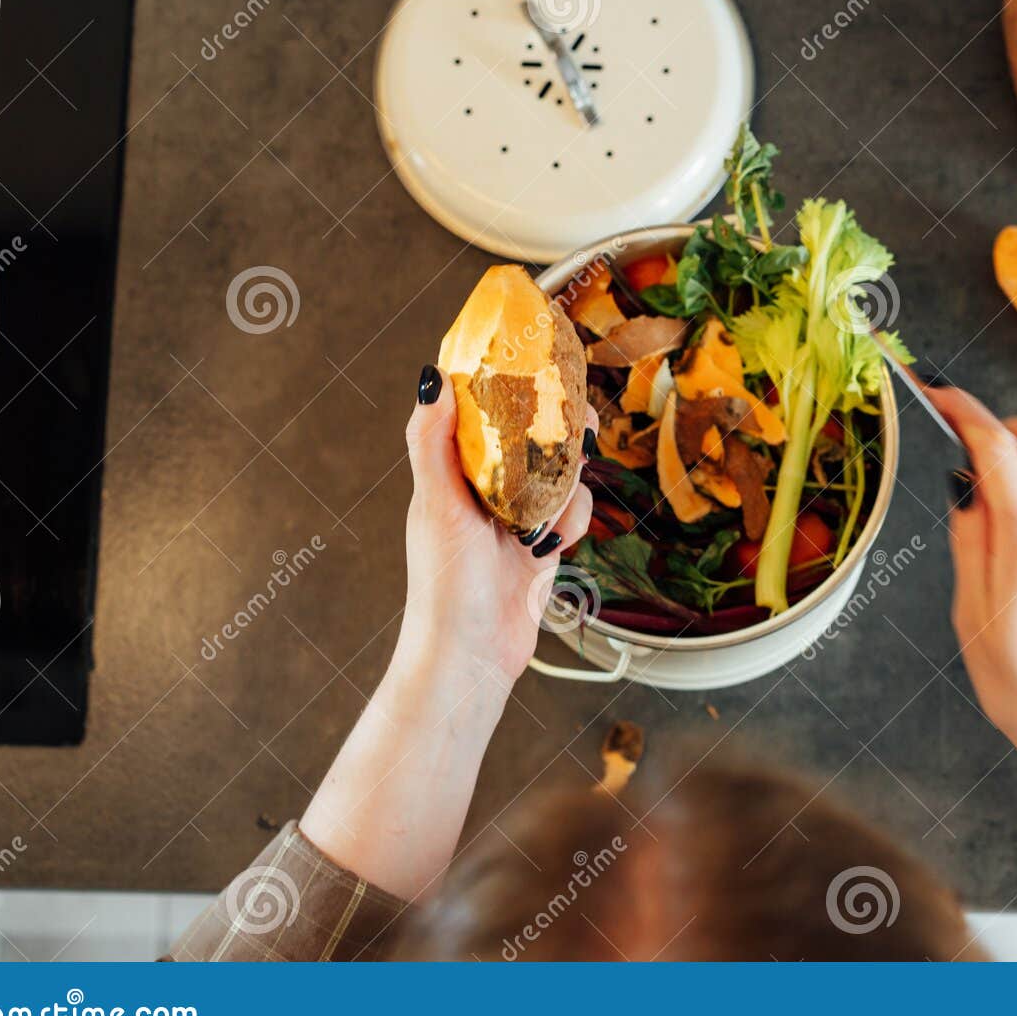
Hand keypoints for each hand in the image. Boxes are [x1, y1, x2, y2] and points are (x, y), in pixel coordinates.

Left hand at [399, 363, 595, 681]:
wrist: (472, 658)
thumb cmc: (444, 587)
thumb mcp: (437, 507)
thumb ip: (433, 443)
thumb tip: (433, 378)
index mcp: (450, 471)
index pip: (479, 409)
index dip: (507, 381)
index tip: (538, 357)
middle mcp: (482, 488)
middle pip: (530, 435)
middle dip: (559, 427)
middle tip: (583, 418)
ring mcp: (514, 517)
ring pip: (559, 472)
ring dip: (567, 484)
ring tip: (553, 510)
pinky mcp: (541, 546)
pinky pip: (570, 513)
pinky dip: (571, 523)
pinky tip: (555, 546)